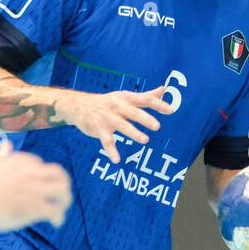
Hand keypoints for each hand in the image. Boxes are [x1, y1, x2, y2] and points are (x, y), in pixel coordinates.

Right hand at [0, 140, 72, 230]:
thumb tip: (6, 145)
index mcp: (22, 161)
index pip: (40, 164)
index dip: (42, 176)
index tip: (40, 184)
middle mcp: (32, 173)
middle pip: (59, 174)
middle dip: (63, 184)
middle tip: (60, 194)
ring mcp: (35, 190)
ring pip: (62, 191)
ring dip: (64, 200)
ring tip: (61, 208)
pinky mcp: (35, 207)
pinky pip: (55, 211)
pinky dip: (58, 217)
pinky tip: (56, 222)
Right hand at [60, 85, 175, 163]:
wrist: (78, 105)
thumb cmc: (108, 102)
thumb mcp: (125, 96)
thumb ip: (145, 96)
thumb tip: (163, 89)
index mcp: (126, 98)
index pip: (144, 99)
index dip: (157, 104)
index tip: (170, 110)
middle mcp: (117, 106)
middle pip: (133, 112)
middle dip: (145, 118)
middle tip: (157, 126)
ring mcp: (107, 118)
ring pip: (122, 126)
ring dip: (133, 133)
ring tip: (145, 140)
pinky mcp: (98, 129)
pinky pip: (106, 141)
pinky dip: (111, 151)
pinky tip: (117, 160)